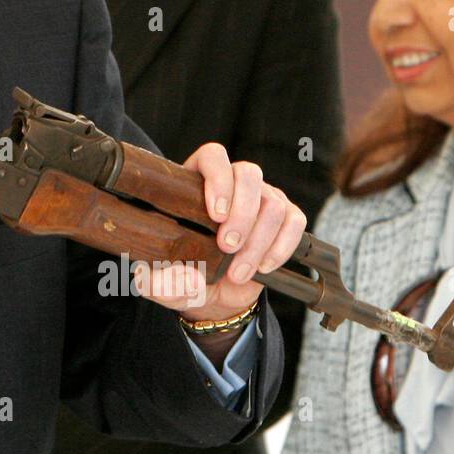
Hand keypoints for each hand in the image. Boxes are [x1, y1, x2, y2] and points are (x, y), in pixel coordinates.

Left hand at [132, 143, 305, 323]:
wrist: (216, 296)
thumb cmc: (185, 276)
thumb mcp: (165, 283)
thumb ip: (159, 283)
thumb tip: (172, 278)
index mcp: (195, 182)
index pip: (212, 156)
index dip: (218, 178)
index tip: (215, 215)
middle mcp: (232, 183)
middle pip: (248, 174)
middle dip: (241, 213)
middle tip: (227, 247)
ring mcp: (262, 197)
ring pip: (273, 202)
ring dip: (258, 240)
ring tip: (238, 270)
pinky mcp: (284, 218)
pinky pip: (294, 221)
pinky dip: (281, 246)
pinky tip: (263, 266)